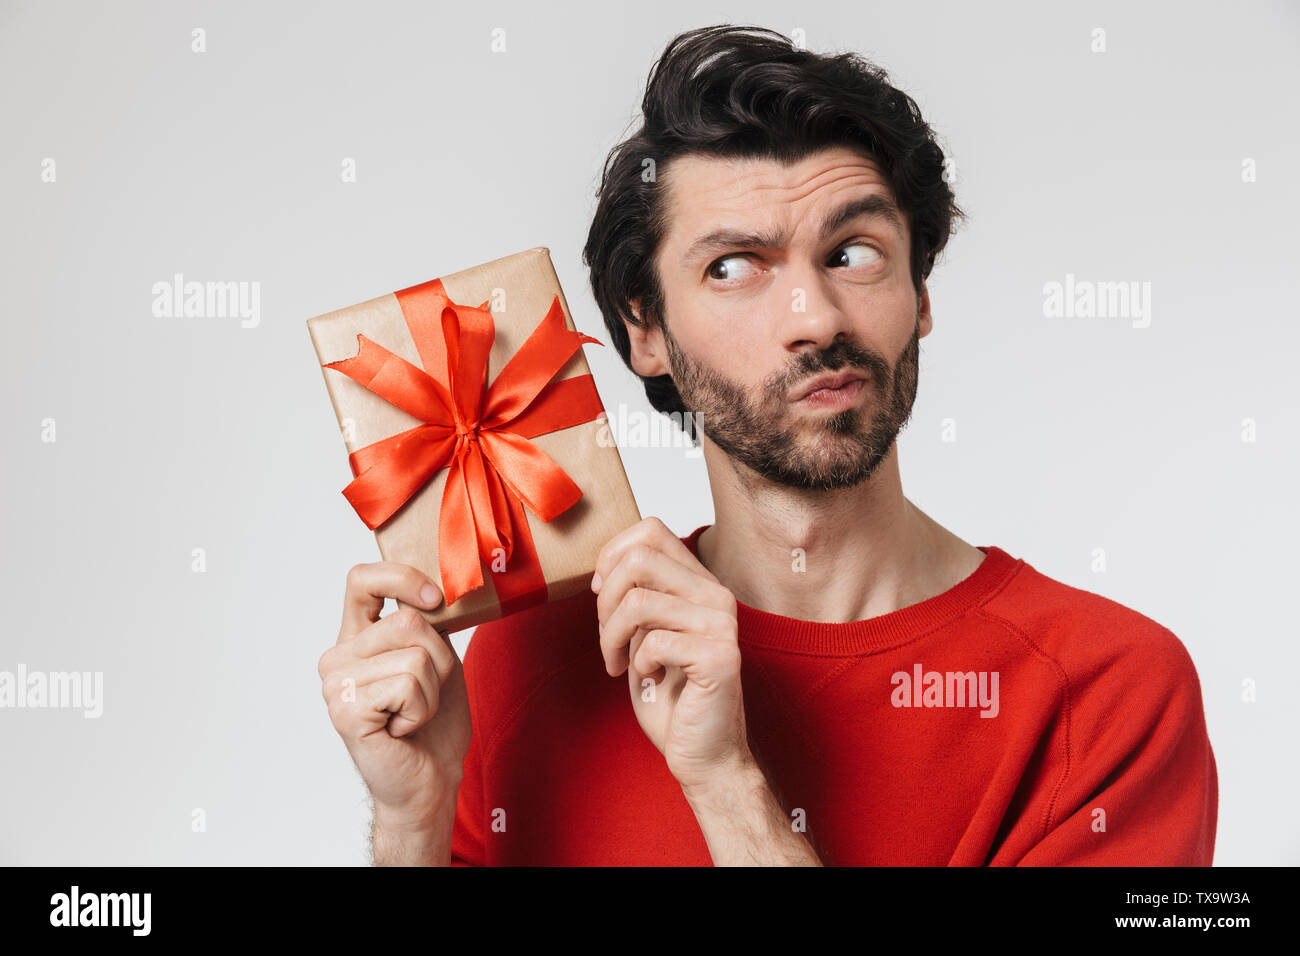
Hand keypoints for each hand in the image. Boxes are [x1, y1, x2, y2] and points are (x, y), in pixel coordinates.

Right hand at [318, 562, 470, 829]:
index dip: (401, 577)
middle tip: (425, 694)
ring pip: (415, 655)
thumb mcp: (437, 657)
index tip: (434, 599)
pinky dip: (421, 709)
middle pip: (408, 620)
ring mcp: (335, 683)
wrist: (430, 778)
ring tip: (412, 714)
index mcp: (356, 638)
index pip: (361, 579)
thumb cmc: (434, 721)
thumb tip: (437, 590)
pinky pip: (407, 685)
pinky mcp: (344, 710)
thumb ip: (427, 623)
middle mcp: (337, 656)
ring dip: (432, 690)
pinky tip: (401, 729)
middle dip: (439, 660)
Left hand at [593, 517, 750, 795]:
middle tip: (606, 637)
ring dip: (611, 636)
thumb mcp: (643, 634)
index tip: (600, 594)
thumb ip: (636, 596)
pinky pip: (655, 641)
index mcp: (699, 583)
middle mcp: (716, 595)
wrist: (702, 753)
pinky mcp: (720, 657)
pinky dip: (637, 663)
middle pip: (639, 559)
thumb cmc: (669, 695)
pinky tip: (648, 678)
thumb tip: (606, 567)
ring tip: (617, 662)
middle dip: (604, 600)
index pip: (651, 529)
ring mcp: (721, 624)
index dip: (613, 554)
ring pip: (639, 600)